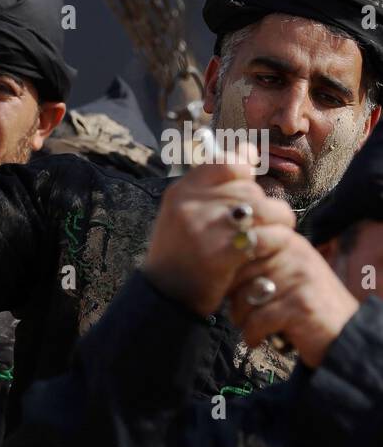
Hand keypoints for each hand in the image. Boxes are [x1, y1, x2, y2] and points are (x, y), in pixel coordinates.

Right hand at [143, 152, 295, 317]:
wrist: (167, 295)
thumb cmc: (182, 251)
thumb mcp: (187, 212)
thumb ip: (214, 184)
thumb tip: (249, 151)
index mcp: (181, 191)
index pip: (224, 163)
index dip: (246, 169)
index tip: (253, 180)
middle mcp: (190, 205)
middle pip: (247, 189)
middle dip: (265, 202)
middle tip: (272, 217)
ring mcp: (204, 228)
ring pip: (259, 208)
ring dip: (278, 219)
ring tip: (279, 230)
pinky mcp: (220, 254)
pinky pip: (262, 236)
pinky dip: (274, 240)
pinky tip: (272, 246)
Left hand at [227, 228, 358, 367]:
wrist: (346, 336)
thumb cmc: (306, 305)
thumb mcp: (286, 272)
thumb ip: (258, 262)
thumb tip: (213, 265)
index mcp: (287, 240)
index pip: (241, 243)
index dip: (227, 269)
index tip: (227, 286)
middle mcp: (294, 253)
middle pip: (238, 272)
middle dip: (231, 297)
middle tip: (240, 312)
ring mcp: (299, 277)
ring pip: (244, 296)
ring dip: (241, 318)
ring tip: (250, 325)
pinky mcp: (301, 305)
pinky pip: (257, 319)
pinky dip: (252, 334)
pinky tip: (257, 339)